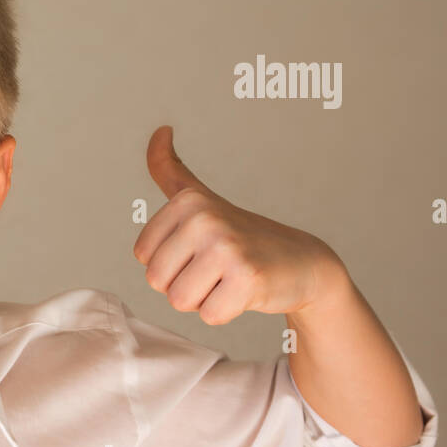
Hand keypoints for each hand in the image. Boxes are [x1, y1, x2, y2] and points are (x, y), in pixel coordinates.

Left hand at [131, 125, 344, 324]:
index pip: (144, 257)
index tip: (200, 251)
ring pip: (179, 301)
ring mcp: (226, 247)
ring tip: (228, 280)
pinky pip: (209, 315)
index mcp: (187, 201)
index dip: (170, 263)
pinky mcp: (247, 278)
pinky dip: (226, 312)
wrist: (303, 262)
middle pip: (157, 281)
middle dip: (184, 285)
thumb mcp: (201, 199)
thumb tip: (160, 131)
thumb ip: (170, 170)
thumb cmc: (243, 235)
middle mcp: (204, 219)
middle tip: (216, 270)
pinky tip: (245, 292)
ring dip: (203, 300)